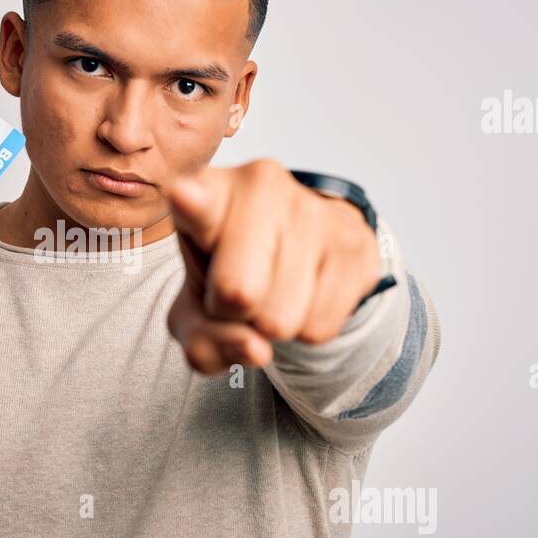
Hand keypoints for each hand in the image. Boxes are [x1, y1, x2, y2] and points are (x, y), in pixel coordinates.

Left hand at [163, 159, 382, 374]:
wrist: (299, 247)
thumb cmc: (231, 274)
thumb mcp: (196, 312)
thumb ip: (202, 341)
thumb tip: (257, 350)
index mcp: (207, 194)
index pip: (198, 202)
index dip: (191, 204)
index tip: (183, 196)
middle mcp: (261, 187)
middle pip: (237, 293)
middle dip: (234, 313)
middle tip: (241, 290)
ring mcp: (313, 209)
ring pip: (281, 318)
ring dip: (272, 324)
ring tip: (273, 287)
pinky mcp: (354, 242)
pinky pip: (319, 326)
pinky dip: (306, 327)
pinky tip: (304, 292)